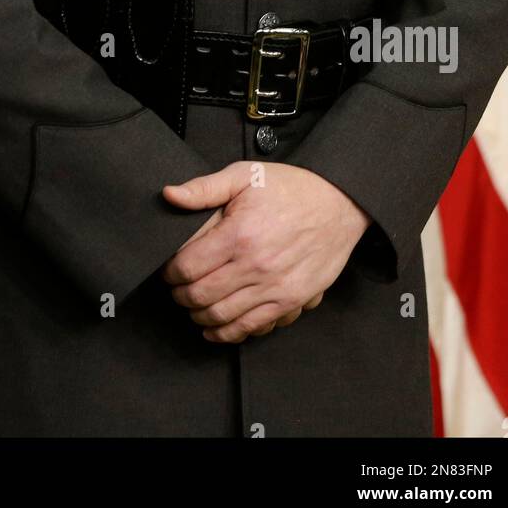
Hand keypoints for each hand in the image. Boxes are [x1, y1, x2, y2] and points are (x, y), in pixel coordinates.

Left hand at [162, 161, 371, 341]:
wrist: (339, 203)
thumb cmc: (291, 188)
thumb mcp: (244, 175)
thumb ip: (204, 188)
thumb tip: (169, 195)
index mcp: (239, 234)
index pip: (187, 267)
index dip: (170, 272)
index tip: (168, 270)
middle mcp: (255, 265)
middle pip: (200, 296)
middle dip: (180, 296)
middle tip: (177, 289)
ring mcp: (274, 287)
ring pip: (222, 317)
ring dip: (200, 316)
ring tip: (194, 306)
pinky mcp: (291, 301)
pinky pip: (252, 327)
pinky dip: (228, 333)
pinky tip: (216, 326)